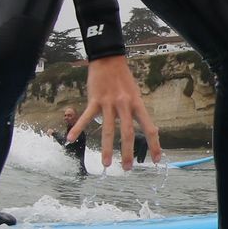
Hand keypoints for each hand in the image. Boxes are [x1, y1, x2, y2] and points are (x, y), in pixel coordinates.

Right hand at [72, 55, 161, 169]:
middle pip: (128, 133)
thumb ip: (139, 112)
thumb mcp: (136, 94)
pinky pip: (86, 117)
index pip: (149, 128)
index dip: (154, 144)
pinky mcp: (94, 100)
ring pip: (108, 129)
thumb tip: (152, 130)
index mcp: (137, 104)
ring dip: (107, 148)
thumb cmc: (124, 79)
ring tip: (106, 164)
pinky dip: (78, 128)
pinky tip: (71, 139)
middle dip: (128, 153)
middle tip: (127, 169)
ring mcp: (109, 103)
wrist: (108, 60)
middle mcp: (125, 105)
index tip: (156, 160)